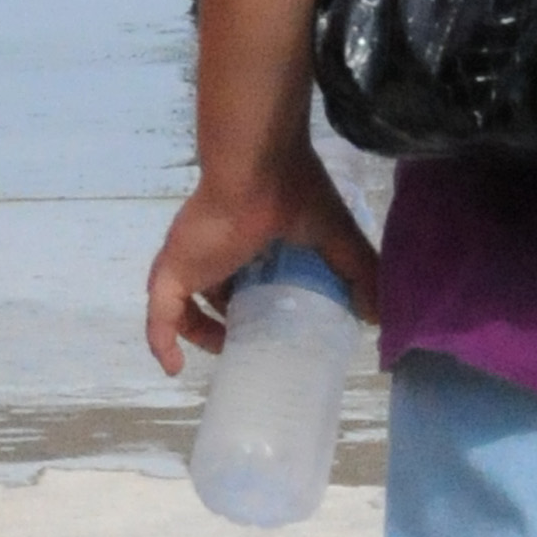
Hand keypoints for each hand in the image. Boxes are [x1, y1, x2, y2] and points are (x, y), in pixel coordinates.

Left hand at [146, 139, 377, 376]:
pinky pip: (159, 315)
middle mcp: (214, 246)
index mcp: (247, 233)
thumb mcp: (336, 236)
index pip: (243, 272)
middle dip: (226, 317)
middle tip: (251, 341)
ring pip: (183, 303)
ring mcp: (191, 258)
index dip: (253, 298)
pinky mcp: (173, 271)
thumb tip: (377, 315)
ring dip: (200, 330)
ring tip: (226, 349)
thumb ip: (359, 271)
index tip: (272, 324)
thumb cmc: (292, 192)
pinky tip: (175, 368)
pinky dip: (162, 341)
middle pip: (212, 288)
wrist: (254, 168)